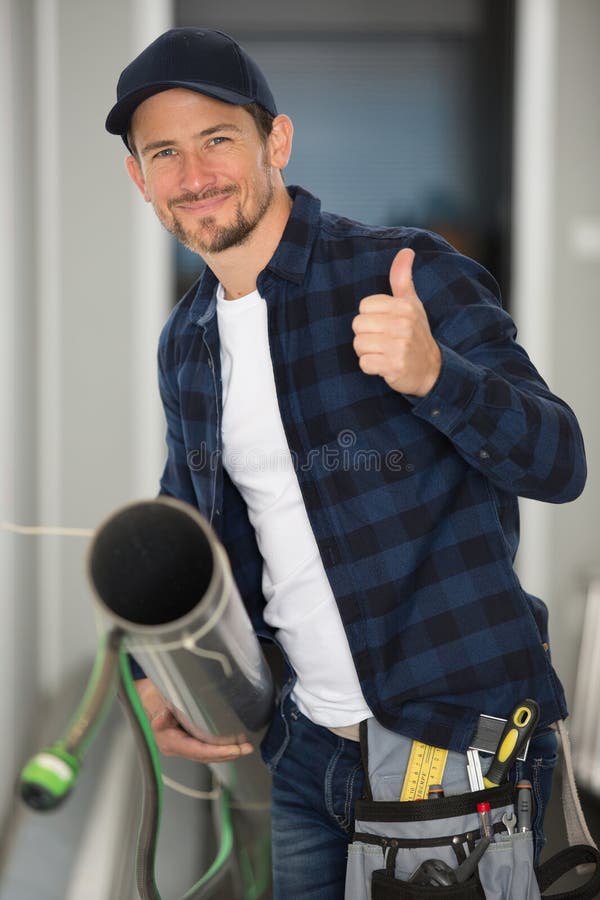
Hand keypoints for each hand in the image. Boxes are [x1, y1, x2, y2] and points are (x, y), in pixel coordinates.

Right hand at [135, 678, 253, 762]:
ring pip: (207, 754)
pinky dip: (220, 747)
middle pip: (205, 756)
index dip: (218, 752)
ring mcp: (181, 746)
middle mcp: (176, 747)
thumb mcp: (156, 702)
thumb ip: (159, 713)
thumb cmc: (153, 698)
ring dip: (227, 752)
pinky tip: (233, 743)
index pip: (198, 751)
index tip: (235, 749)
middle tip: (246, 748)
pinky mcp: (187, 740)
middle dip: (228, 754)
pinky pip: (205, 748)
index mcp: (169, 741)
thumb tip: (159, 720)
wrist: (145, 697)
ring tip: (245, 747)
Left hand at [352, 248, 440, 396]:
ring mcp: (400, 346)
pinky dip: (370, 367)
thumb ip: (402, 278)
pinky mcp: (394, 366)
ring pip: (359, 344)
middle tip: (383, 341)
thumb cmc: (416, 334)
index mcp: (404, 307)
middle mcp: (403, 324)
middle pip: (358, 325)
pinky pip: (364, 363)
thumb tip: (406, 250)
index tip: (384, 325)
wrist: (431, 370)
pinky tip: (384, 366)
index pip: (364, 306)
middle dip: (366, 335)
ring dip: (367, 352)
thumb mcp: (412, 304)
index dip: (370, 317)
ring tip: (383, 353)